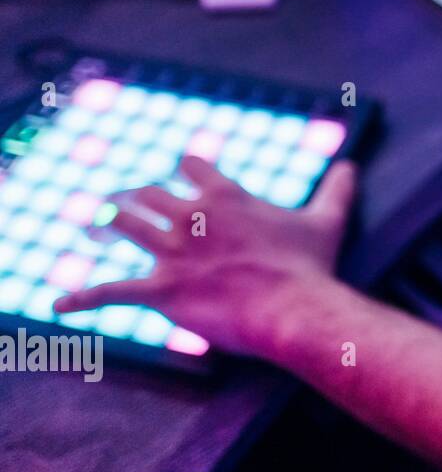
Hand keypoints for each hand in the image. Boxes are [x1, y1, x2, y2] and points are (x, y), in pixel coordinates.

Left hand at [54, 155, 358, 358]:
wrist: (292, 307)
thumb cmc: (308, 265)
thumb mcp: (327, 219)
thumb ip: (337, 189)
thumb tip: (352, 166)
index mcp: (224, 196)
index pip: (191, 165)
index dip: (185, 166)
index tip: (182, 170)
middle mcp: (190, 217)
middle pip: (147, 192)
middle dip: (134, 195)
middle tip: (126, 199)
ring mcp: (171, 253)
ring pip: (122, 227)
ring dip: (105, 225)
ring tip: (93, 226)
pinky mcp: (160, 290)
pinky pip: (111, 291)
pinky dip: (82, 299)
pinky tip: (58, 305)